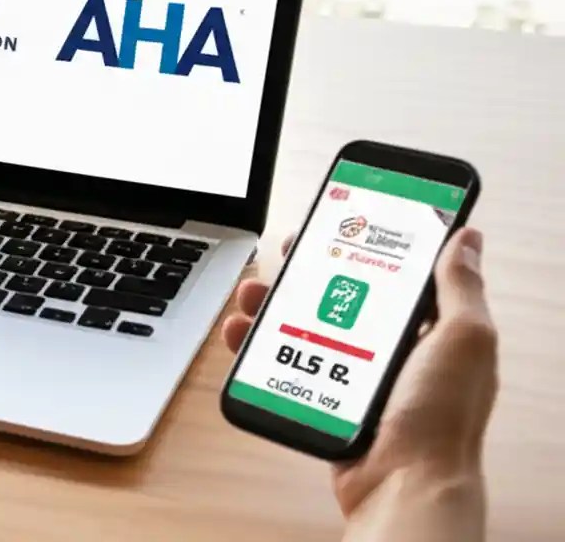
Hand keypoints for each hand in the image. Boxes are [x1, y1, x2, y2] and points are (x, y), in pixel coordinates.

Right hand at [222, 228, 496, 517]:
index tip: (336, 221)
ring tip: (253, 292)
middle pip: (337, 295)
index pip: (390, 274)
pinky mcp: (323, 400)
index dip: (362, 245)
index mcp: (426, 331)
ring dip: (271, 303)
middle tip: (288, 252)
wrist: (402, 485)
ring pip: (303, 326)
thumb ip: (460, 286)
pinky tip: (242, 332)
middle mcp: (389, 351)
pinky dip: (255, 347)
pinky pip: (283, 365)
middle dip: (306, 270)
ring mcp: (354, 377)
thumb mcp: (464, 338)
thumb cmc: (441, 419)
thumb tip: (466, 238)